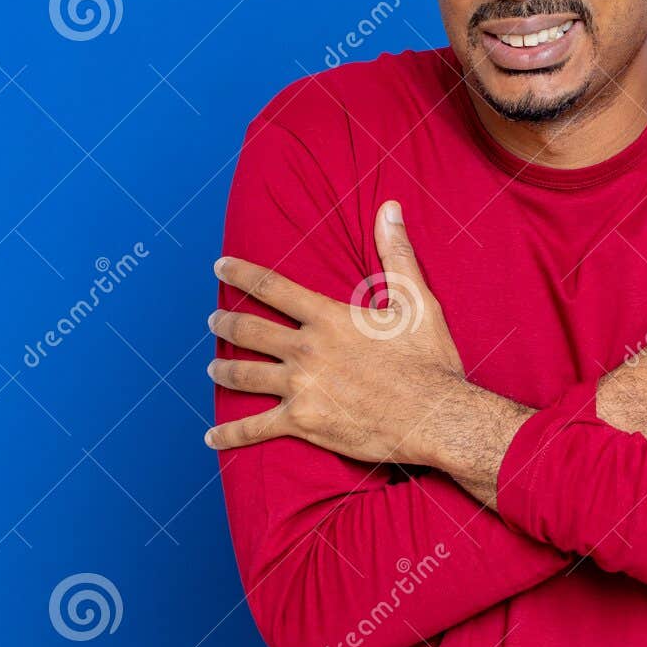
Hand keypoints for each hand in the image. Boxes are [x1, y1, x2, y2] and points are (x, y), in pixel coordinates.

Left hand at [204, 201, 476, 463]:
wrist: (434, 416)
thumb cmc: (428, 360)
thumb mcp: (416, 300)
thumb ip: (396, 253)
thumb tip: (390, 209)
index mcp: (328, 317)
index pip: (271, 287)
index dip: (241, 274)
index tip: (220, 266)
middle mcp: (306, 349)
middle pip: (248, 331)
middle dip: (224, 324)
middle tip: (213, 321)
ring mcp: (300, 387)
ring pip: (243, 376)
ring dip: (222, 371)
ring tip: (212, 370)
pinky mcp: (302, 422)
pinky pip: (255, 429)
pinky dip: (229, 434)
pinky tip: (212, 437)